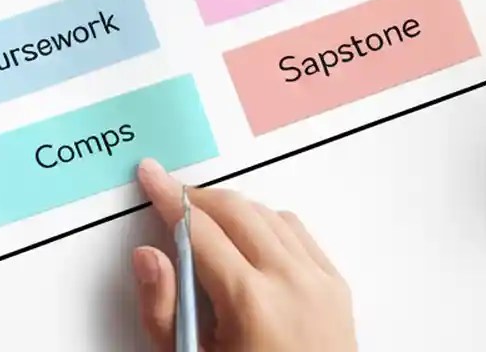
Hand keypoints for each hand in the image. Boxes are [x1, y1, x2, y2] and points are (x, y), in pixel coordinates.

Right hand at [132, 159, 355, 351]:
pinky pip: (297, 233)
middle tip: (168, 195)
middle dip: (196, 196)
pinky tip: (247, 239)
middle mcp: (291, 282)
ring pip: (267, 214)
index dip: (167, 197)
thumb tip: (149, 256)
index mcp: (251, 302)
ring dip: (232, 210)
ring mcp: (319, 283)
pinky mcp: (336, 287)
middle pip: (235, 210)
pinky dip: (267, 224)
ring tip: (203, 223)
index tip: (151, 176)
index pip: (198, 228)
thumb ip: (163, 309)